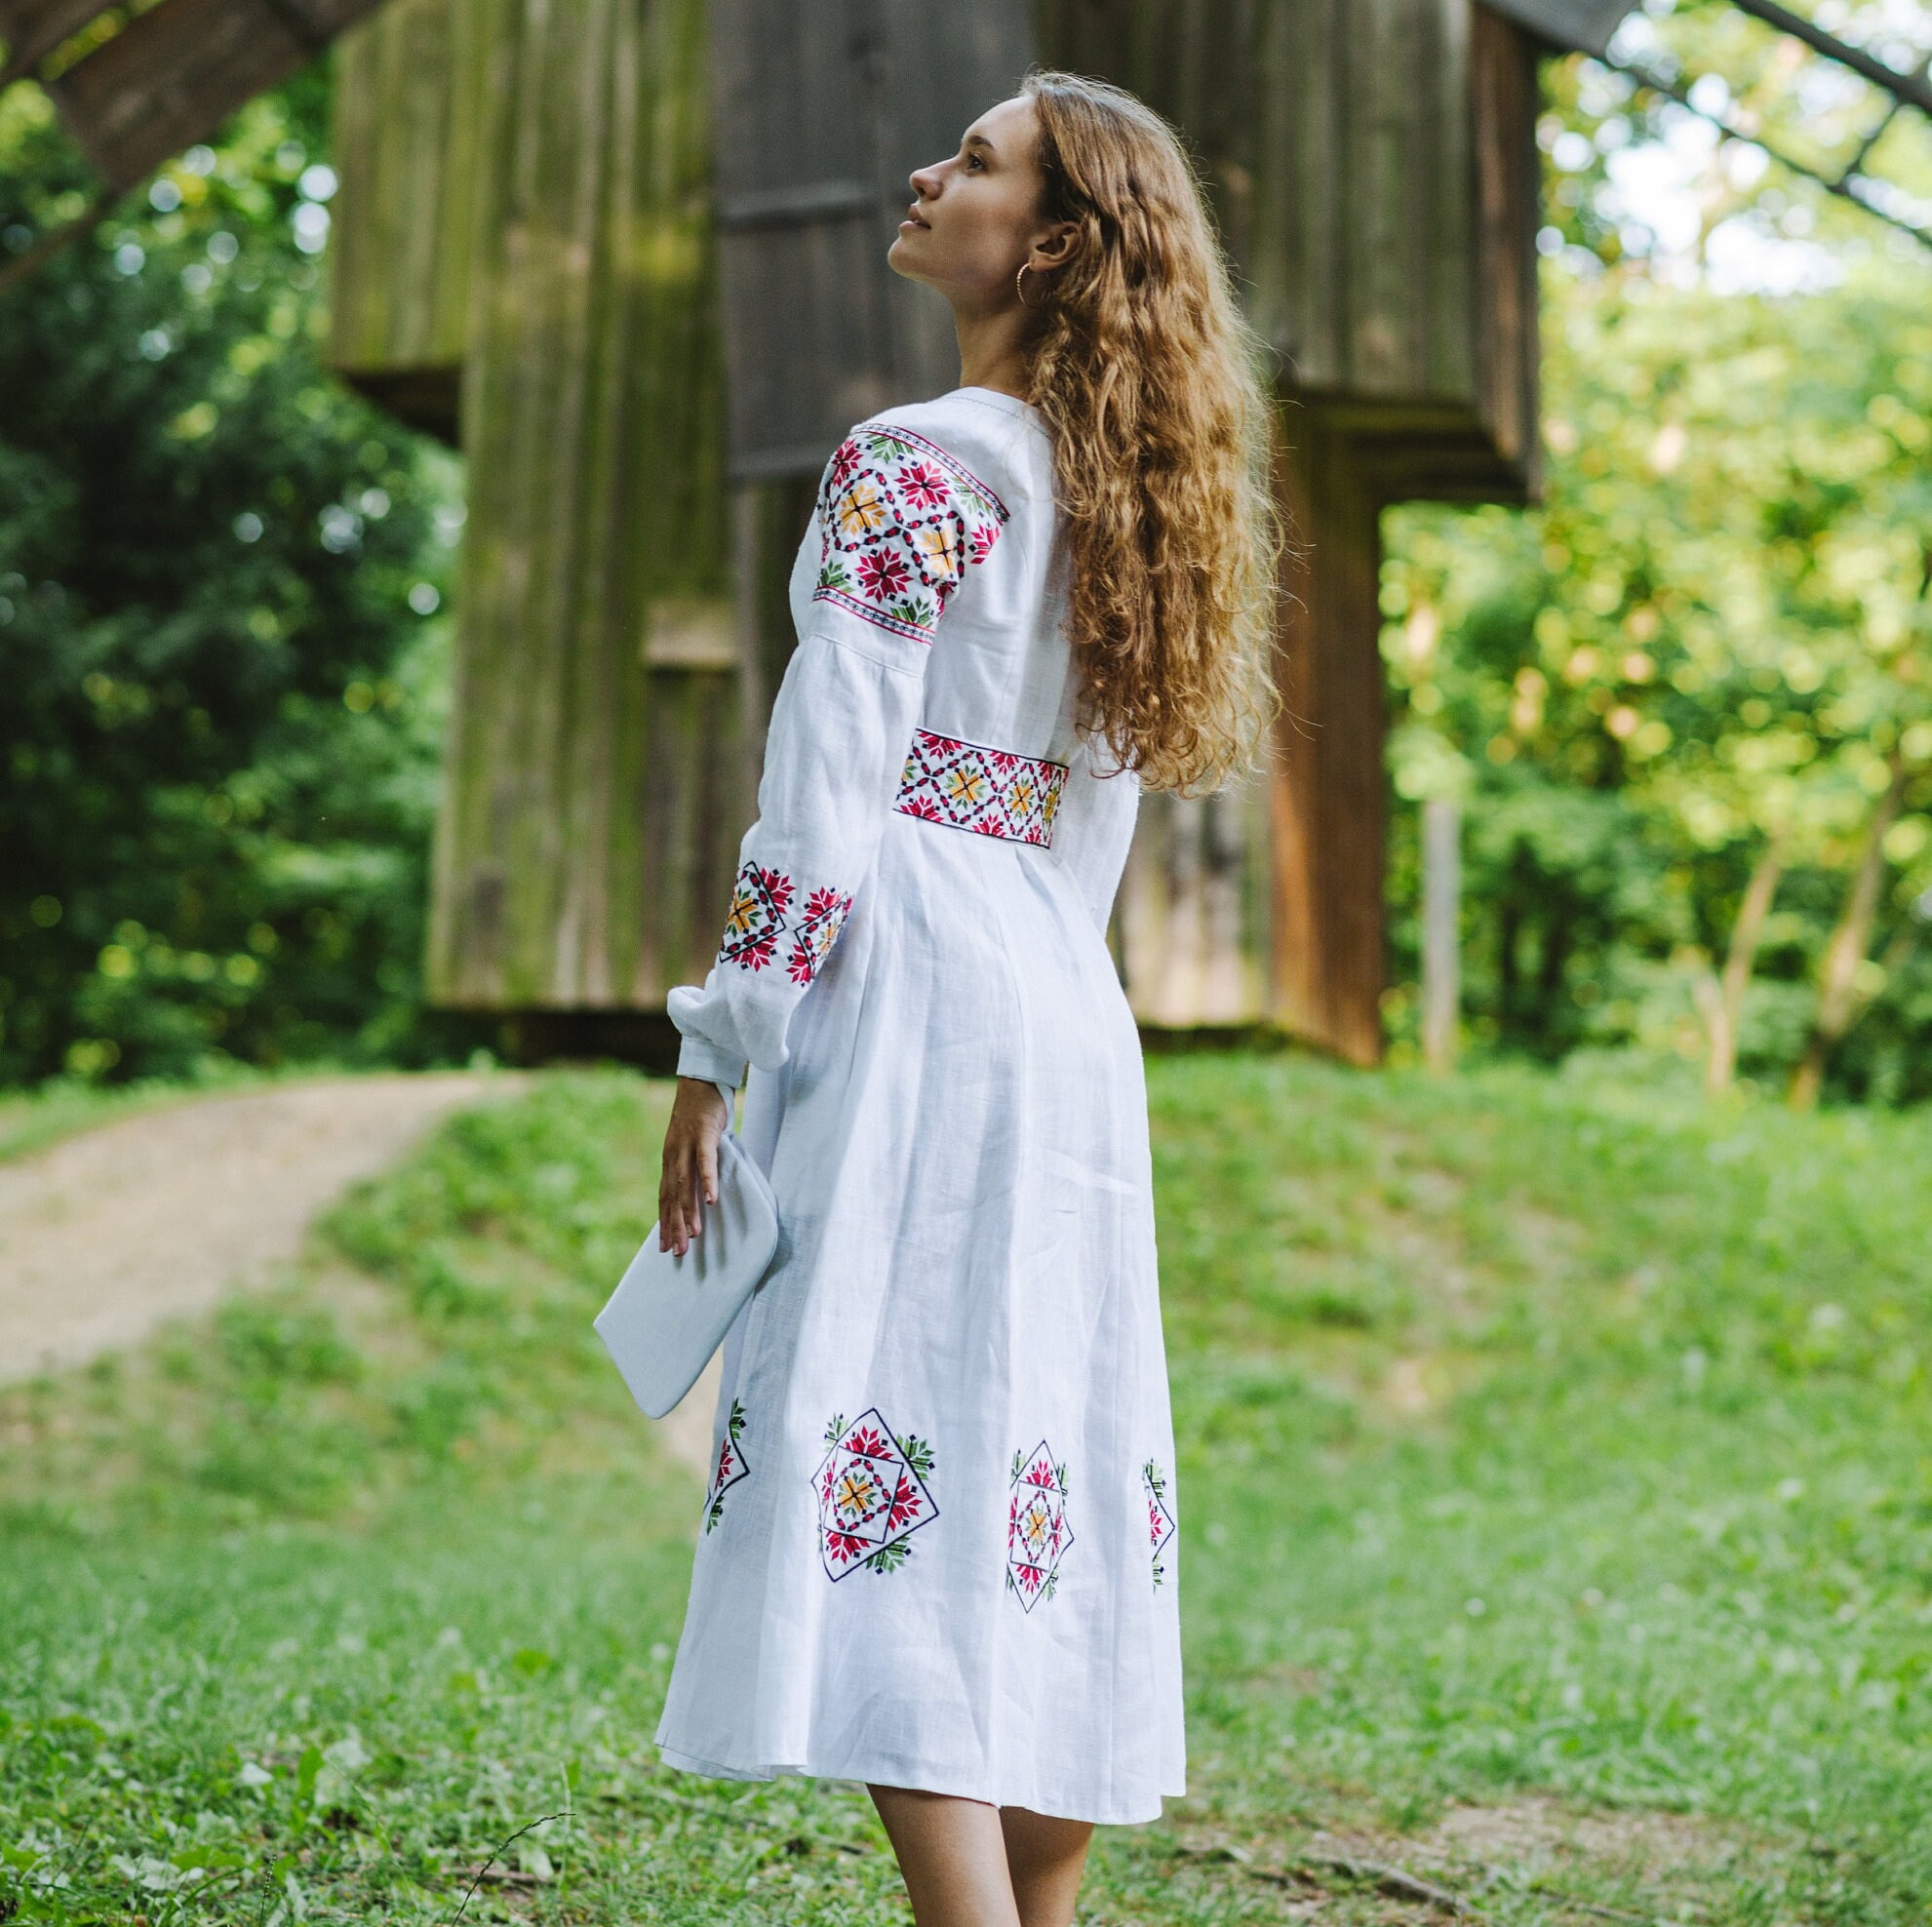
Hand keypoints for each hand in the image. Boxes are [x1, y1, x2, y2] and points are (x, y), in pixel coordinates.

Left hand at [658, 1076, 730, 1255]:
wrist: (699, 1081)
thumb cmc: (698, 1115)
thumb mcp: (691, 1145)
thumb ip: (692, 1167)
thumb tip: (698, 1191)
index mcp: (669, 1161)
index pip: (664, 1198)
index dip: (663, 1223)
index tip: (663, 1247)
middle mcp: (673, 1157)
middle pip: (671, 1197)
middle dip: (674, 1226)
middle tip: (676, 1252)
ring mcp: (686, 1146)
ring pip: (685, 1184)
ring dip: (689, 1211)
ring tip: (693, 1235)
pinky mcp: (704, 1136)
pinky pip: (706, 1163)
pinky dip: (707, 1182)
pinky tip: (711, 1201)